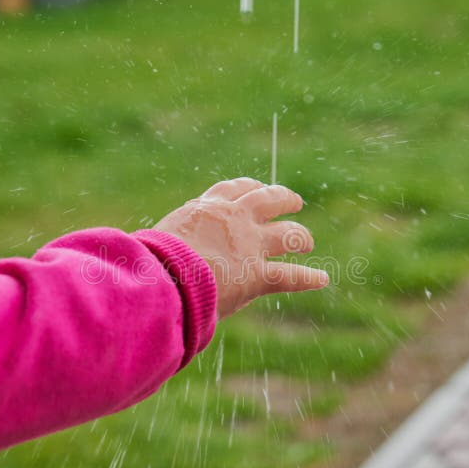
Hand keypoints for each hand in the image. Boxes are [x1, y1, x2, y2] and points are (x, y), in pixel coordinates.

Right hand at [154, 178, 328, 318]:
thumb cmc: (147, 263)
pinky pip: (290, 276)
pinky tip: (321, 279)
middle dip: (282, 199)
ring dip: (300, 236)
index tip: (254, 189)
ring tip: (306, 241)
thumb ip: (168, 244)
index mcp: (204, 209)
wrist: (161, 277)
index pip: (230, 190)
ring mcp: (249, 245)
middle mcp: (233, 219)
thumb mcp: (154, 240)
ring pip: (286, 233)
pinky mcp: (257, 274)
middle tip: (292, 202)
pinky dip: (308, 278)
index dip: (247, 188)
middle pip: (266, 199)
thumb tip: (151, 259)